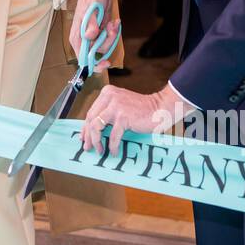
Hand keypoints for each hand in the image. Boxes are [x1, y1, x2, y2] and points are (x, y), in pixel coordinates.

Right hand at [69, 0, 119, 67]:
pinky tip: (114, 23)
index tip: (105, 62)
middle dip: (107, 43)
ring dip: (112, 37)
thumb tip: (89, 36)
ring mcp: (92, 36)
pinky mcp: (100, 33)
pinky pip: (109, 40)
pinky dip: (114, 33)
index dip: (93, 64)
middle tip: (111, 29)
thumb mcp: (93, 6)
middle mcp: (83, 39)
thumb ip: (91, 21)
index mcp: (77, 36)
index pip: (82, 58)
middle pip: (96, 54)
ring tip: (113, 23)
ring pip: (104, 47)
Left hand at [79, 83, 194, 153]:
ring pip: (96, 127)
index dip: (85, 127)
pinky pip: (112, 135)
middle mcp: (109, 97)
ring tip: (99, 150)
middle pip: (90, 119)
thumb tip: (94, 129)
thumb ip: (108, 112)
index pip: (91, 112)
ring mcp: (116, 106)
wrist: (161, 107)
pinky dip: (112, 146)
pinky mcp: (123, 117)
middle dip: (87, 136)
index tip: (84, 137)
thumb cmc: (142, 109)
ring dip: (96, 141)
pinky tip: (114, 151)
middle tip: (88, 147)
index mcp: (107, 93)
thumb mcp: (120, 105)